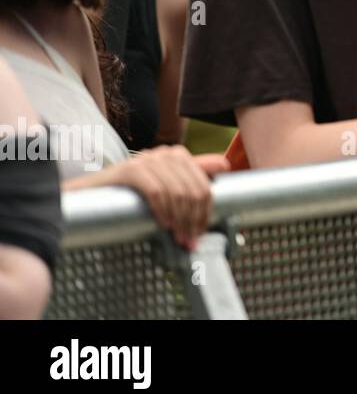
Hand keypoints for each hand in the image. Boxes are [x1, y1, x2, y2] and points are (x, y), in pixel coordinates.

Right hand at [108, 147, 228, 249]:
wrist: (94, 191)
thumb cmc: (135, 189)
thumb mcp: (167, 180)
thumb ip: (194, 172)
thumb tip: (226, 165)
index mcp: (181, 155)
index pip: (204, 187)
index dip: (205, 212)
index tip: (201, 232)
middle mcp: (167, 153)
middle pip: (192, 192)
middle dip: (193, 220)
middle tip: (189, 240)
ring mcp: (149, 159)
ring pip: (176, 194)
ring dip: (179, 220)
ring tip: (178, 238)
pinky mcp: (132, 170)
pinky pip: (156, 193)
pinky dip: (163, 211)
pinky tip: (163, 225)